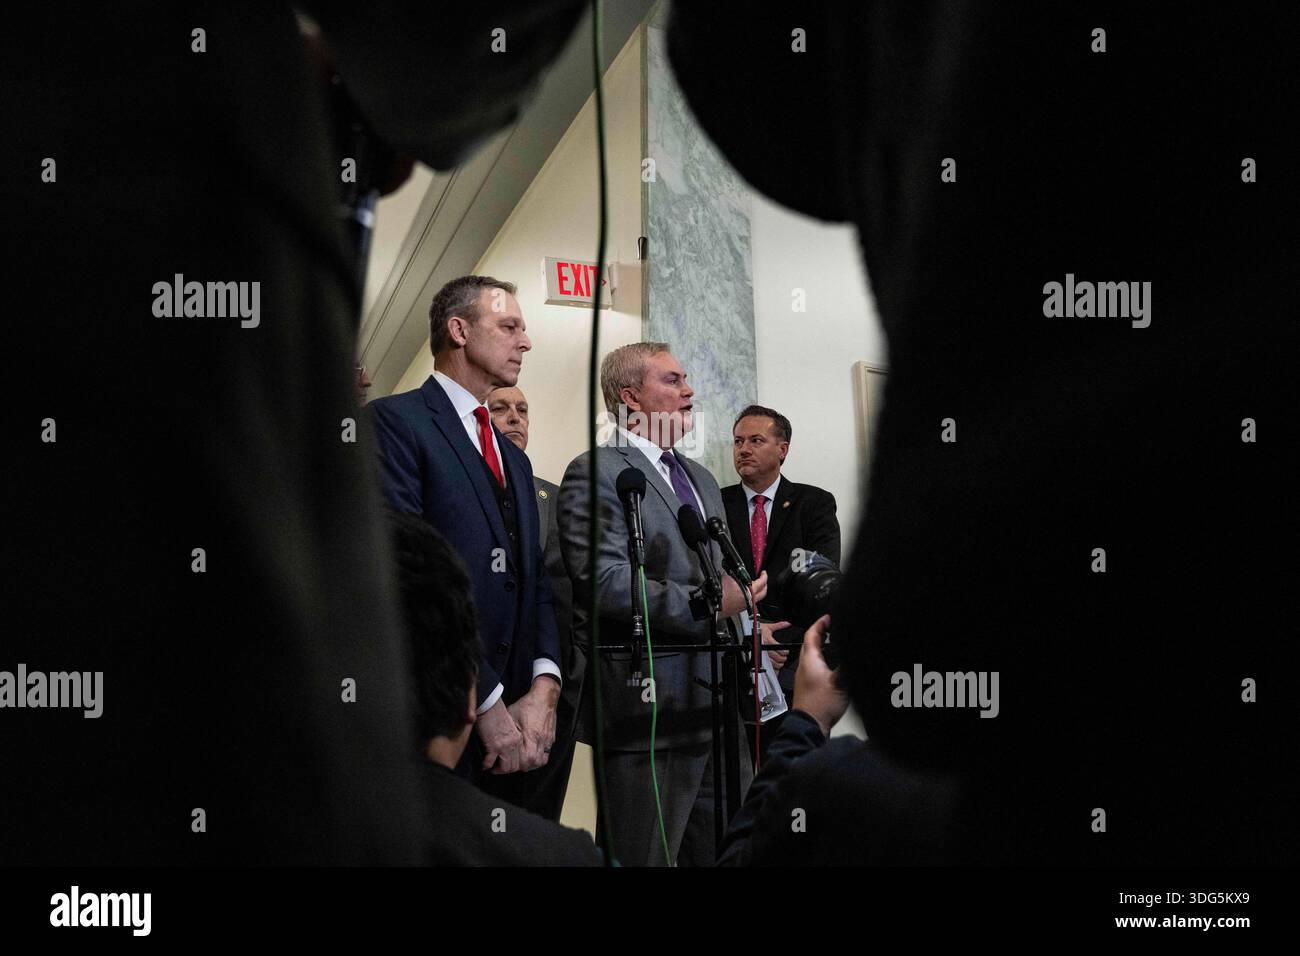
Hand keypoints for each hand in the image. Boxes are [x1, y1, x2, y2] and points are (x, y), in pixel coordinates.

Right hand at [477, 699, 524, 773]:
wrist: (490, 706)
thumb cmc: (496, 714)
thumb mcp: (509, 726)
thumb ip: (510, 738)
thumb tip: (504, 747)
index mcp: (518, 738)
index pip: (520, 759)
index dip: (512, 765)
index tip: (504, 765)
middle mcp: (514, 744)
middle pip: (514, 766)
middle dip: (504, 770)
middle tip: (496, 769)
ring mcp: (504, 746)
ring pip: (505, 768)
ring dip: (496, 770)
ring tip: (490, 769)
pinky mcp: (493, 746)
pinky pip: (490, 763)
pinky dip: (485, 765)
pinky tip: (483, 764)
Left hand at [505, 677, 559, 772]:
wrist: (544, 697)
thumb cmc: (526, 705)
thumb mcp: (511, 715)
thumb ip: (506, 731)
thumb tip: (495, 742)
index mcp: (528, 736)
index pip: (517, 761)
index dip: (504, 767)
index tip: (497, 767)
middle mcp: (538, 741)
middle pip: (527, 764)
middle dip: (514, 768)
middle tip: (505, 766)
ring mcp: (546, 741)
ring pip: (537, 763)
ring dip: (527, 766)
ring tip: (517, 764)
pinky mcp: (550, 739)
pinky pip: (545, 757)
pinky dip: (538, 761)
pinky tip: (531, 759)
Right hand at [721, 570, 767, 616]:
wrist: (711, 605)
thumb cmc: (717, 593)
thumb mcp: (727, 577)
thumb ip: (735, 574)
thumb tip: (737, 572)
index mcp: (748, 590)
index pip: (762, 582)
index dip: (764, 576)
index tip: (763, 573)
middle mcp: (750, 599)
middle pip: (763, 592)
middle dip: (764, 585)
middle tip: (762, 579)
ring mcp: (746, 605)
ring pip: (757, 598)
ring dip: (758, 591)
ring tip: (754, 585)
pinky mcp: (741, 609)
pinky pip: (751, 602)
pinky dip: (751, 597)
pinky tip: (745, 592)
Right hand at [759, 620, 790, 669]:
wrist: (746, 633)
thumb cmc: (756, 630)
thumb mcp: (768, 627)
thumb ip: (779, 625)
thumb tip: (787, 623)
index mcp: (768, 640)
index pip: (779, 649)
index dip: (785, 651)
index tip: (786, 652)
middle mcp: (765, 648)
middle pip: (777, 657)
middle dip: (783, 658)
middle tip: (784, 657)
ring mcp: (761, 654)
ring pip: (773, 663)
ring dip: (778, 664)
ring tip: (780, 663)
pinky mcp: (758, 659)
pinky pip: (767, 667)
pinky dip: (772, 669)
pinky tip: (774, 667)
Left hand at [792, 615, 848, 735]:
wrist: (810, 725)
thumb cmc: (821, 704)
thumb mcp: (841, 681)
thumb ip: (849, 664)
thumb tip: (858, 651)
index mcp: (809, 660)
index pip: (811, 634)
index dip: (820, 623)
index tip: (828, 617)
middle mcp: (804, 666)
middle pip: (810, 644)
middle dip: (820, 633)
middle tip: (831, 627)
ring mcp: (805, 677)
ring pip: (812, 656)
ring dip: (822, 647)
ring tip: (835, 643)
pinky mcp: (809, 687)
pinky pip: (815, 667)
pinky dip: (823, 660)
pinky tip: (834, 667)